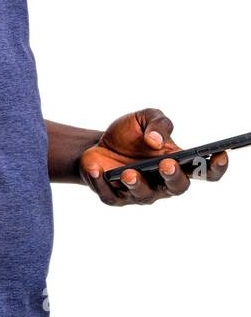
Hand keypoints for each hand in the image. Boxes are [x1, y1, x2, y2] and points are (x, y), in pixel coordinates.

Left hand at [78, 108, 228, 205]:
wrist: (97, 144)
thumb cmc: (129, 135)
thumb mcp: (144, 119)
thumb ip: (158, 123)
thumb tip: (156, 140)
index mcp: (178, 163)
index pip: (204, 171)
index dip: (215, 167)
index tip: (219, 155)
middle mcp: (162, 182)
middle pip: (177, 187)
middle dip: (173, 176)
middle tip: (166, 163)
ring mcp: (139, 192)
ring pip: (144, 195)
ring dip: (137, 183)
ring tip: (128, 173)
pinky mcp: (114, 197)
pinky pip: (110, 194)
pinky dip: (101, 181)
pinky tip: (96, 168)